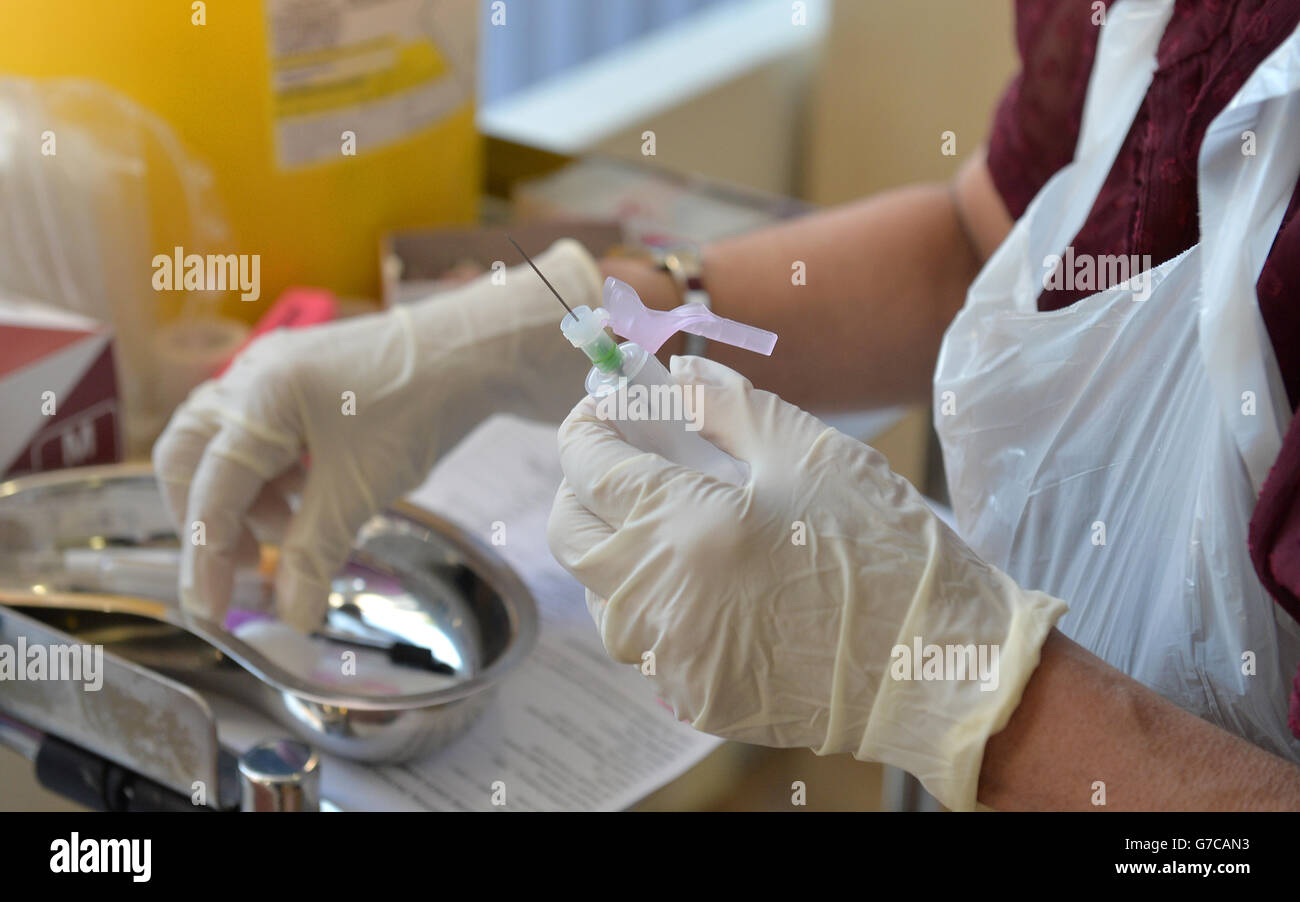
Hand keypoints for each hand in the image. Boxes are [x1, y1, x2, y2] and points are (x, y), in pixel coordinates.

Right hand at [154, 239, 600, 629]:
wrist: (471, 352)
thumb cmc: (416, 408)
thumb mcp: (360, 491)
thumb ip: (314, 555)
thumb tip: (291, 616)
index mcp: (256, 400)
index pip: (210, 492)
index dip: (205, 559)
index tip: (209, 614)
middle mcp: (249, 378)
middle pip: (192, 461)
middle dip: (210, 520)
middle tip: (247, 565)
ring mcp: (270, 372)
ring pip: (223, 447)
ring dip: (245, 500)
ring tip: (292, 533)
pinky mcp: (296, 378)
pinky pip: (258, 433)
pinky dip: (271, 475)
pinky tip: (307, 498)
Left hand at [547, 356, 1065, 808]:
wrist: (937, 665)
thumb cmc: (880, 548)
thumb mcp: (807, 452)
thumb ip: (726, 403)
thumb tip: (672, 377)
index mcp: (679, 528)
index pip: (587, 464)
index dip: (588, 423)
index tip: (607, 405)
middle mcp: (655, 601)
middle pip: (571, 533)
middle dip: (586, 484)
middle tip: (631, 458)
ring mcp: (669, 660)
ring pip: (600, 592)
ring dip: (618, 545)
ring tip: (676, 517)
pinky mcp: (692, 698)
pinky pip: (645, 641)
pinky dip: (658, 600)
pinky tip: (708, 579)